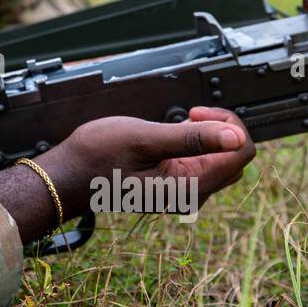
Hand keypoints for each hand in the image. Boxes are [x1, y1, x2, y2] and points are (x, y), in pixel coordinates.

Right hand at [0, 107, 255, 241]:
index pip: (241, 153)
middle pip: (234, 157)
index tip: (196, 113)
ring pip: (219, 160)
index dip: (229, 125)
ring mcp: (182, 191)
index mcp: (190, 186)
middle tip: (188, 114)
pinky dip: (192, 144)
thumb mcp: (144, 139)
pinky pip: (199, 163)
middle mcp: (191, 194)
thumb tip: (236, 137)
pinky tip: (169, 134)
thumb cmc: (97, 157)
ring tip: (175, 122)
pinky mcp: (171, 186)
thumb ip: (192, 138)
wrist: (66, 178)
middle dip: (220, 129)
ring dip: (205, 136)